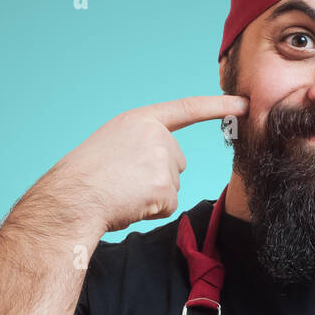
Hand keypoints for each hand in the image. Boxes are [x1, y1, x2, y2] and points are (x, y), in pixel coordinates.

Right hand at [40, 94, 248, 234]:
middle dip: (157, 177)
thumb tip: (161, 171)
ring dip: (152, 195)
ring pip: (173, 185)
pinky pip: (168, 205)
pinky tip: (129, 203)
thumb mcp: (112, 145)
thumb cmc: (84, 177)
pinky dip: (151, 211)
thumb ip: (140, 146)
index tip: (244, 104)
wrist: (71, 198)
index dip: (217, 106)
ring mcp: (162, 159)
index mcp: (140, 120)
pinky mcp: (165, 186)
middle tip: (123, 182)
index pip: (186, 110)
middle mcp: (155, 134)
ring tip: (122, 192)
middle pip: (177, 162)